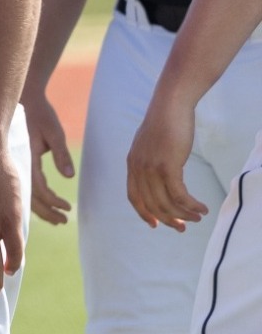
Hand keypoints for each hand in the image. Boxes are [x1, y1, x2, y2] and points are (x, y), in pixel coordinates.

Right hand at [21, 91, 74, 224]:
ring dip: (40, 209)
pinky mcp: (18, 160)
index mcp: (27, 157)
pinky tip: (43, 203)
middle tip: (63, 221)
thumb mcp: (54, 131)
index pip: (38, 188)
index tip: (68, 208)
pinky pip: (23, 185)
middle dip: (46, 212)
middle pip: (29, 197)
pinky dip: (34, 198)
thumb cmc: (40, 113)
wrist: (24, 98)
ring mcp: (15, 162)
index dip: (53, 202)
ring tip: (56, 218)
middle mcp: (18, 163)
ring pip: (24, 194)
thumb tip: (69, 177)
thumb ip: (61, 154)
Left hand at [126, 96, 208, 231]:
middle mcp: (138, 168)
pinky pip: (179, 195)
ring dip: (184, 214)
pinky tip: (202, 208)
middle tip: (184, 227)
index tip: (157, 224)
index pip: (134, 197)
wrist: (170, 105)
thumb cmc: (164, 123)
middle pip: (152, 204)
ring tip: (198, 217)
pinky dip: (191, 205)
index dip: (145, 213)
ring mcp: (151, 167)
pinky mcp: (167, 166)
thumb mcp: (150, 145)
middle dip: (169, 219)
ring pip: (167, 202)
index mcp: (132, 164)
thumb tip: (159, 176)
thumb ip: (150, 161)